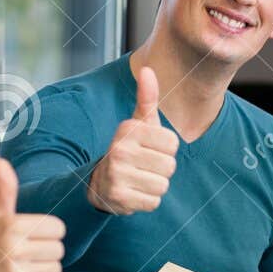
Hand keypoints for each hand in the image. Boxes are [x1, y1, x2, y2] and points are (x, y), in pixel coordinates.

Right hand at [0, 156, 65, 271]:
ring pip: (55, 269)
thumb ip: (4, 188)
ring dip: (43, 269)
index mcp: (12, 226)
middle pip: (59, 250)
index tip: (31, 235)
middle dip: (46, 251)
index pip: (58, 228)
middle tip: (25, 252)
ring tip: (23, 266)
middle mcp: (14, 249)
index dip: (48, 232)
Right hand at [87, 65, 179, 214]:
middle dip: (161, 170)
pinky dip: (147, 201)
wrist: (99, 183)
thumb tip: (147, 69)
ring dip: (154, 186)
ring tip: (138, 179)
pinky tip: (133, 193)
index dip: (166, 150)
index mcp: (128, 129)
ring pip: (162, 186)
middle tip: (143, 167)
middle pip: (170, 166)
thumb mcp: (137, 124)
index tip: (150, 150)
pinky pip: (153, 202)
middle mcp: (119, 150)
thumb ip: (146, 98)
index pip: (173, 144)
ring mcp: (117, 174)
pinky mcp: (118, 197)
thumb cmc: (128, 149)